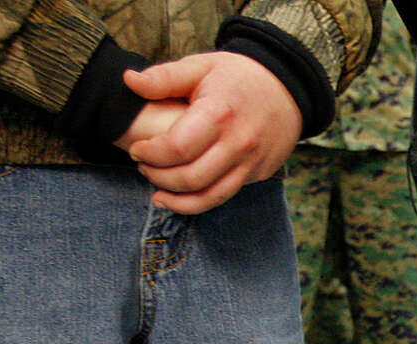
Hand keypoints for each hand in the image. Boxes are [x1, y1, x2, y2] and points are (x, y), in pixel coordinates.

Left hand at [122, 54, 302, 213]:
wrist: (287, 90)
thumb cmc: (237, 76)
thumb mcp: (201, 66)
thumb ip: (165, 77)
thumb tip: (129, 81)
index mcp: (219, 114)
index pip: (178, 148)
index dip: (150, 153)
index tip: (137, 149)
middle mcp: (238, 143)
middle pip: (190, 177)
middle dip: (158, 176)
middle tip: (143, 166)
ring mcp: (251, 162)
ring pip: (209, 196)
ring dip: (176, 199)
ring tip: (157, 190)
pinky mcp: (257, 174)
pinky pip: (224, 196)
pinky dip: (197, 203)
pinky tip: (178, 199)